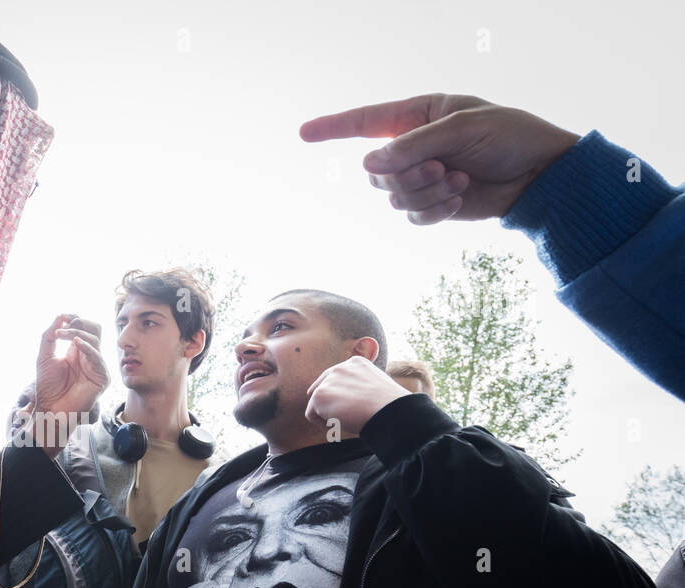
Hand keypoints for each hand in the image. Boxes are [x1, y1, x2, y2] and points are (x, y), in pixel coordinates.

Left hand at [34, 314, 108, 420]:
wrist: (50, 409)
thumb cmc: (47, 387)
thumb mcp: (44, 357)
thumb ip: (49, 336)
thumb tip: (59, 316)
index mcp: (77, 351)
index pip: (83, 328)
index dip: (74, 319)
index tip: (62, 317)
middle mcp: (88, 357)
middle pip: (95, 329)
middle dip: (80, 322)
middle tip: (66, 324)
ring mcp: (96, 366)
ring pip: (95, 339)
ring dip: (77, 333)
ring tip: (60, 335)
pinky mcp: (101, 378)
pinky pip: (98, 358)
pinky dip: (87, 347)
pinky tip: (75, 343)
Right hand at [300, 93, 580, 223]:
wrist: (541, 173)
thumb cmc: (509, 136)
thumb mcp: (461, 128)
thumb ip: (412, 144)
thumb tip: (369, 162)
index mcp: (420, 115)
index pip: (367, 121)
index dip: (334, 127)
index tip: (304, 132)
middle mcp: (415, 146)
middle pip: (376, 169)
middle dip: (404, 174)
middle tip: (439, 168)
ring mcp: (423, 176)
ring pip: (393, 195)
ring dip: (425, 192)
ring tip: (458, 180)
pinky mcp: (434, 203)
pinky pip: (412, 215)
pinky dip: (434, 209)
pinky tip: (459, 197)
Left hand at [305, 356, 409, 434]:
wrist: (388, 412)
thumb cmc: (387, 407)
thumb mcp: (374, 388)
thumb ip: (358, 387)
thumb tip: (347, 401)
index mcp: (356, 363)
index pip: (336, 378)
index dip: (337, 394)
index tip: (344, 406)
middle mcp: (340, 368)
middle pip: (323, 389)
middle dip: (330, 405)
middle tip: (345, 417)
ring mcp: (328, 380)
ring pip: (318, 404)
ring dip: (329, 415)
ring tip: (348, 420)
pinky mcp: (319, 395)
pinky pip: (311, 414)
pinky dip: (322, 423)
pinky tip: (339, 423)